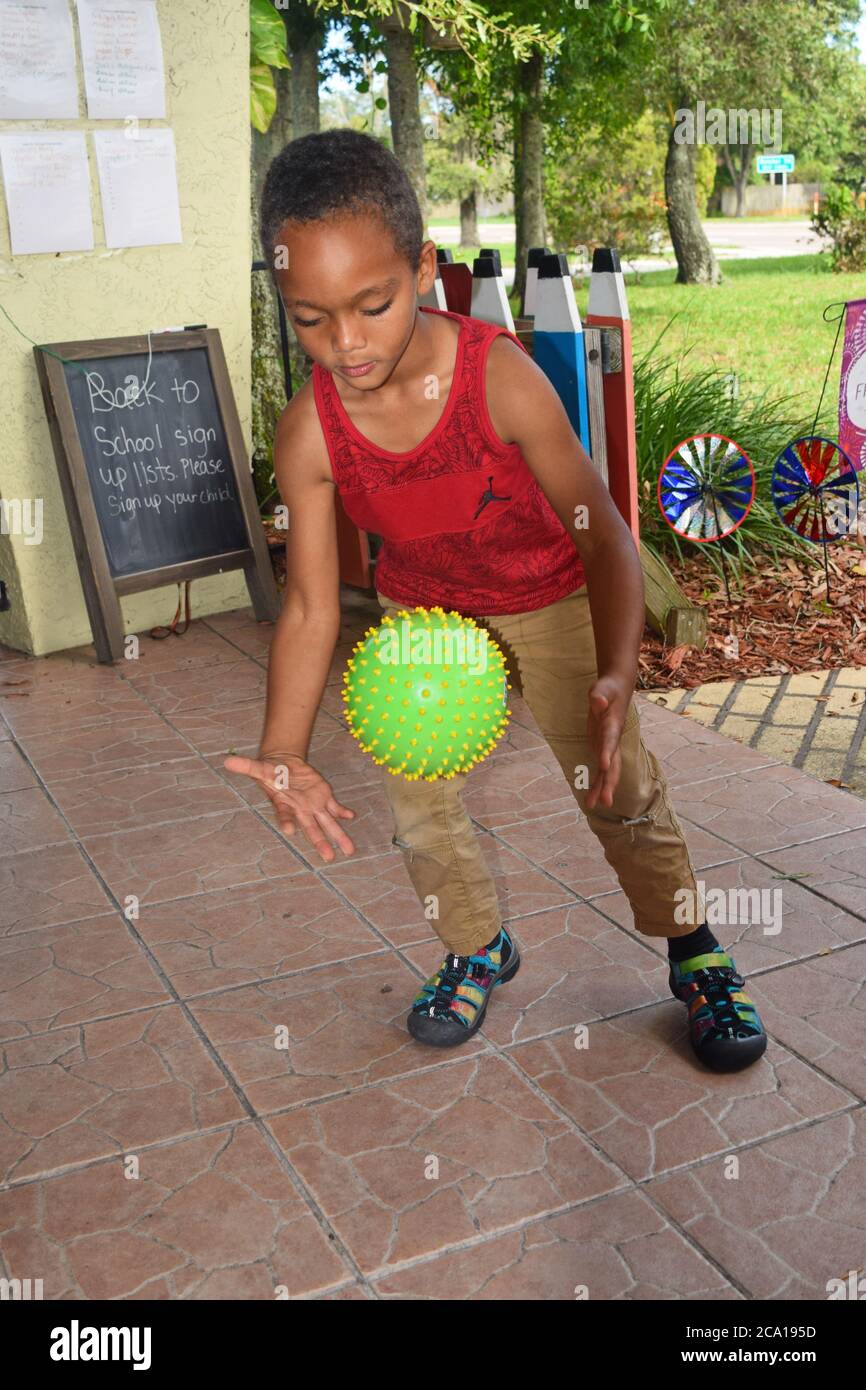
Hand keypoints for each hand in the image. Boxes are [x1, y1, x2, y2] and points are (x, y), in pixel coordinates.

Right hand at [223, 752, 355, 862]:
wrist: (284, 766)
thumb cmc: (271, 772)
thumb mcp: (259, 768)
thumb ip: (246, 766)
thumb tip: (226, 760)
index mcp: (284, 804)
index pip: (285, 815)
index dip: (287, 822)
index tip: (290, 831)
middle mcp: (300, 809)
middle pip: (312, 828)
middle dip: (320, 842)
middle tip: (328, 857)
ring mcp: (313, 805)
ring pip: (328, 823)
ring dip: (338, 836)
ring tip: (349, 851)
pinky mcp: (323, 797)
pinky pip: (334, 807)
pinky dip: (342, 812)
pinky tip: (350, 816)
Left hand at [585, 674, 630, 809]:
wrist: (618, 690)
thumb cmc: (608, 688)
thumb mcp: (602, 688)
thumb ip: (599, 695)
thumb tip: (597, 700)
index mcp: (613, 725)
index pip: (610, 740)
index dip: (607, 752)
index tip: (604, 766)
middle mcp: (613, 739)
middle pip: (613, 764)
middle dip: (609, 782)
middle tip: (605, 802)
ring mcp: (609, 746)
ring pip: (607, 771)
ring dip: (601, 788)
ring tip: (591, 806)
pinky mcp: (603, 748)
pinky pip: (601, 769)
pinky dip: (596, 783)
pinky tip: (591, 798)